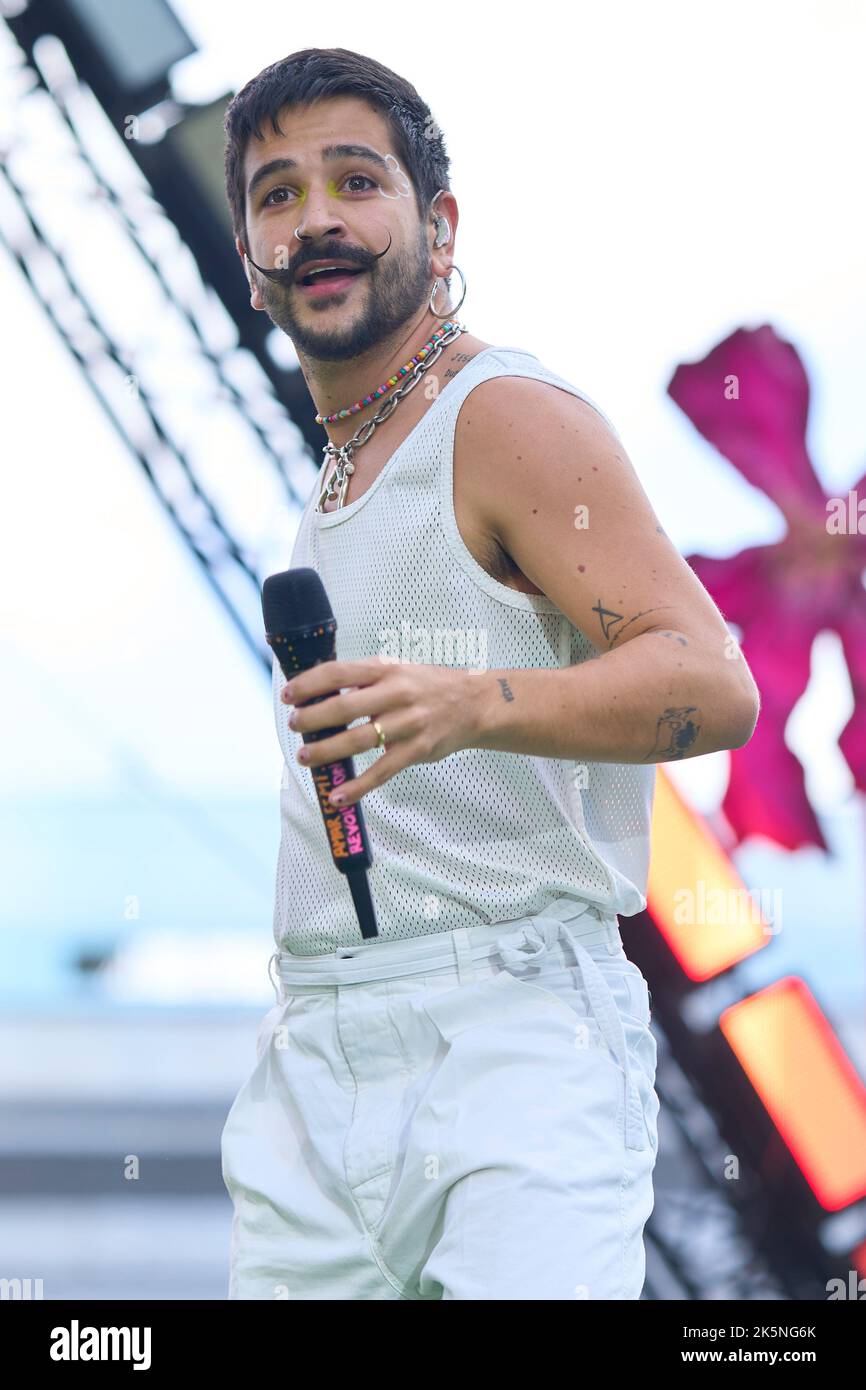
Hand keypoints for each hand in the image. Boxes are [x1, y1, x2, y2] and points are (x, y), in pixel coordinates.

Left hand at [281, 657, 475, 806]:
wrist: (476, 703)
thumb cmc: (429, 686)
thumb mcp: (398, 670)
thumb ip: (364, 681)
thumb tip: (323, 694)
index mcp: (387, 669)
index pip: (339, 673)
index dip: (309, 684)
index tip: (288, 695)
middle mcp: (397, 694)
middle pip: (344, 708)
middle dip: (312, 718)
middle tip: (294, 725)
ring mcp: (408, 723)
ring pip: (359, 741)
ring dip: (327, 751)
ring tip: (305, 757)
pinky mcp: (417, 750)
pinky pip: (382, 772)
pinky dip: (357, 787)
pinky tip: (337, 795)